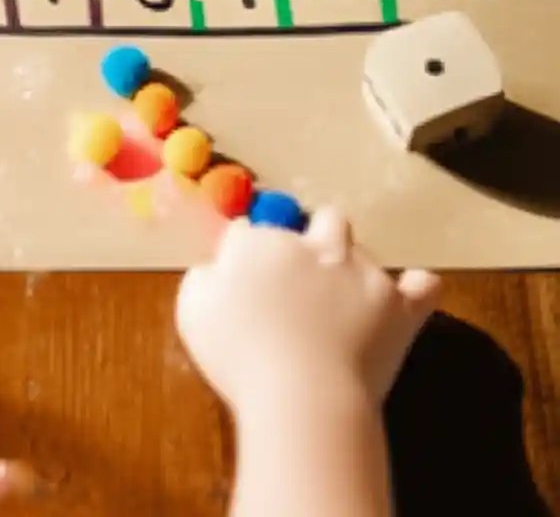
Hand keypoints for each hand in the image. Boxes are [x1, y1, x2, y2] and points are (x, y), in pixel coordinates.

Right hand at [174, 209, 441, 413]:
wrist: (303, 396)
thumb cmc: (237, 356)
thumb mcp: (193, 311)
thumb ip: (204, 278)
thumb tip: (218, 265)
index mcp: (261, 244)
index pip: (250, 229)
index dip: (245, 250)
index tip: (241, 274)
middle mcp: (315, 246)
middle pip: (319, 219)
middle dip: (310, 238)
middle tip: (297, 277)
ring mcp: (363, 272)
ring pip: (361, 248)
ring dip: (350, 263)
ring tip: (339, 300)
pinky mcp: (399, 306)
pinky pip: (423, 286)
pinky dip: (416, 288)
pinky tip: (410, 292)